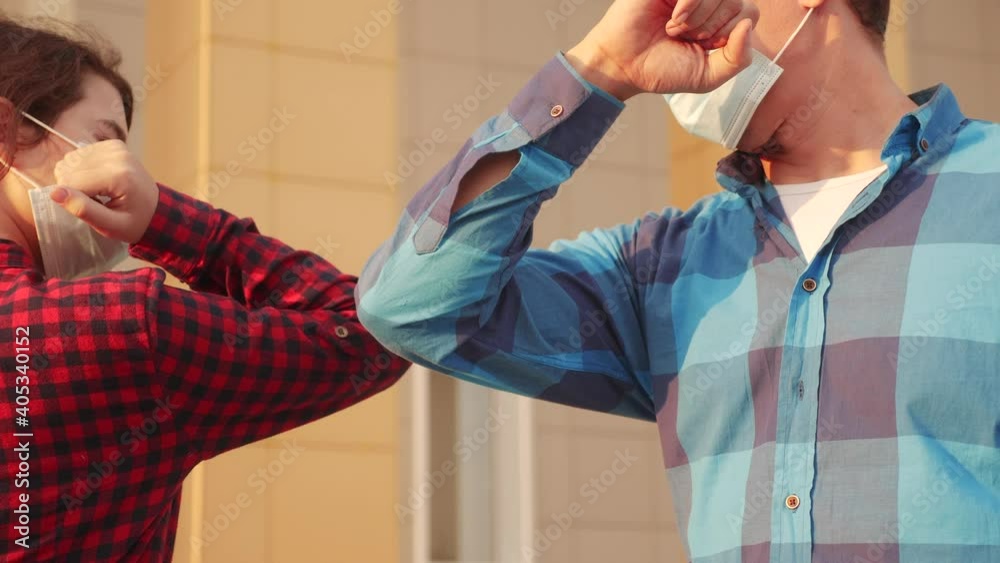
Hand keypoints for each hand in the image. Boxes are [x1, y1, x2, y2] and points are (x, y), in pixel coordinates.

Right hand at [50, 140, 159, 243]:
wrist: (157, 210)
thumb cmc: (134, 222)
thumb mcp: (110, 226)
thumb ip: (83, 210)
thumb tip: (54, 193)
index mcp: (119, 176)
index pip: (70, 181)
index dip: (72, 199)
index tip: (91, 208)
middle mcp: (117, 155)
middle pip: (68, 168)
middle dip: (74, 187)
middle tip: (96, 200)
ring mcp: (116, 147)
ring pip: (71, 159)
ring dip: (77, 177)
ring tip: (98, 190)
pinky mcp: (113, 144)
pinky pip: (80, 154)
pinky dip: (84, 168)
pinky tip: (100, 179)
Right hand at [565, 0, 758, 100]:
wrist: (624, 65)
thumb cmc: (661, 69)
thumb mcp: (708, 76)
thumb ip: (738, 59)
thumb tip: (747, 26)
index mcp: (721, 21)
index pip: (750, 13)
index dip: (728, 34)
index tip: (703, 46)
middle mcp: (708, 2)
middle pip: (737, 1)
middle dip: (712, 27)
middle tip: (685, 38)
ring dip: (699, 17)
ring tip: (675, 29)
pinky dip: (690, 3)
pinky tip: (673, 18)